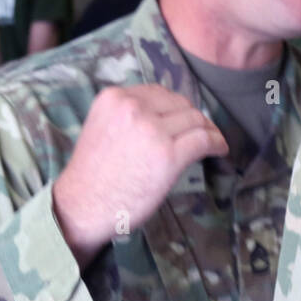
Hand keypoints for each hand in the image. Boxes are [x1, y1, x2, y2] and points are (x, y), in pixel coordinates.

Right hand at [53, 85, 226, 268]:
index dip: (175, 106)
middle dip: (192, 116)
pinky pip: (203, 140)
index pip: (158, 93)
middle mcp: (134, 107)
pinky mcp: (169, 154)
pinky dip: (216, 143)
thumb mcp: (103, 127)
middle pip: (179, 103)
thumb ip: (128, 115)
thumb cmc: (91, 174)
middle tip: (201, 130)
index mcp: (114, 97)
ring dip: (208, 129)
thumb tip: (166, 113)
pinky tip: (219, 149)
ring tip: (213, 140)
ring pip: (194, 119)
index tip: (183, 117)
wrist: (81, 206)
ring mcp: (152, 129)